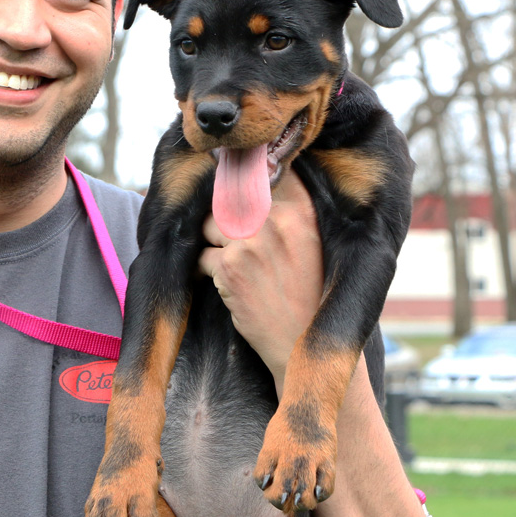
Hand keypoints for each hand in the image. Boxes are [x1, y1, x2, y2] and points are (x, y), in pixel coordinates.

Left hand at [197, 169, 323, 385]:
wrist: (302, 344)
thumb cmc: (309, 293)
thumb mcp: (312, 242)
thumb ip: (289, 209)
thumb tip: (257, 175)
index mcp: (302, 211)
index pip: (265, 172)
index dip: (246, 175)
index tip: (239, 180)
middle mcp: (276, 221)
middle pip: (229, 195)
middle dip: (224, 213)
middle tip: (232, 233)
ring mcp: (249, 243)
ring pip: (211, 224)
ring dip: (215, 242)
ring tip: (234, 262)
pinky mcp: (228, 268)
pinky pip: (202, 255)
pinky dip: (208, 270)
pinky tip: (227, 283)